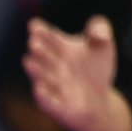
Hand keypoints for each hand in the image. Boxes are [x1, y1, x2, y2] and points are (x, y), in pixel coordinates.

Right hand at [25, 16, 131, 130]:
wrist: (97, 102)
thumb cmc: (95, 70)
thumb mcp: (102, 46)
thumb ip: (100, 29)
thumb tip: (99, 35)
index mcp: (61, 50)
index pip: (50, 38)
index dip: (41, 31)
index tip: (34, 24)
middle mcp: (53, 68)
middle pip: (44, 58)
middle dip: (39, 50)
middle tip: (34, 42)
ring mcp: (54, 87)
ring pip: (43, 78)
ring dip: (36, 71)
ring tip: (29, 61)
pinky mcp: (58, 106)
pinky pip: (49, 102)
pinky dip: (44, 96)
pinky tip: (40, 88)